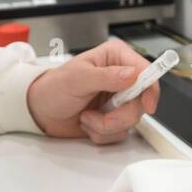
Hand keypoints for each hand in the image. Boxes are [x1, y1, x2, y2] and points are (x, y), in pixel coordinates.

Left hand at [25, 40, 159, 144]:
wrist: (40, 111)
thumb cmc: (54, 88)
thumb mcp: (77, 78)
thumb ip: (106, 76)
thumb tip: (132, 74)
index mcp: (116, 58)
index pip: (146, 72)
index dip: (150, 90)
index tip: (146, 105)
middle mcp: (121, 78)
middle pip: (142, 101)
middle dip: (120, 115)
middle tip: (99, 116)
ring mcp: (119, 100)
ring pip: (131, 120)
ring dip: (106, 125)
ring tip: (86, 118)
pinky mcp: (114, 118)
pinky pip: (120, 133)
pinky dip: (102, 133)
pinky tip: (87, 124)